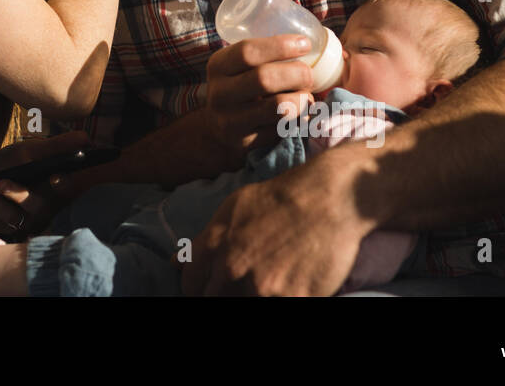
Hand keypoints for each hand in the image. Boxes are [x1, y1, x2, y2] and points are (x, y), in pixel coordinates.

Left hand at [0, 130, 90, 237]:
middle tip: (1, 182)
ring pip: (8, 217)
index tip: (57, 177)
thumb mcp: (37, 151)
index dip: (64, 185)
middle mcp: (43, 210)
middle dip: (17, 195)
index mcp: (56, 191)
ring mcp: (23, 222)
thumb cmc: (19, 162)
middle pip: (34, 207)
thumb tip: (85, 138)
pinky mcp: (4, 227)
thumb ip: (58, 145)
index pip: (66, 190)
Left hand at [181, 153, 368, 295]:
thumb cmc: (281, 199)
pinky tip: (291, 283)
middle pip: (214, 299)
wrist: (330, 198)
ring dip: (254, 295)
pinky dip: (282, 297)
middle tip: (244, 284)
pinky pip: (278, 306)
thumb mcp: (233, 208)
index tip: (206, 291)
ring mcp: (262, 287)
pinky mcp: (293, 299)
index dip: (197, 291)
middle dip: (224, 295)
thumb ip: (204, 240)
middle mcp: (233, 267)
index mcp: (215, 244)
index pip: (191, 285)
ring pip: (246, 304)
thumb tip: (174, 263)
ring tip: (271, 278)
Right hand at [202, 0, 315, 167]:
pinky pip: (281, 133)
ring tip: (308, 94)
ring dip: (300, 99)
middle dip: (295, 73)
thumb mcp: (243, 54)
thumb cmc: (242, 81)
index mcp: (218, 65)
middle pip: (263, 80)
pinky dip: (298, 122)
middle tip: (310, 71)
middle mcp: (219, 94)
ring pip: (275, 109)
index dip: (280, 45)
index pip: (247, 52)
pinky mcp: (246, 146)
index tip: (305, 43)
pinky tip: (303, 114)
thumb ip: (265, 22)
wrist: (221, 129)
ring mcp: (230, 122)